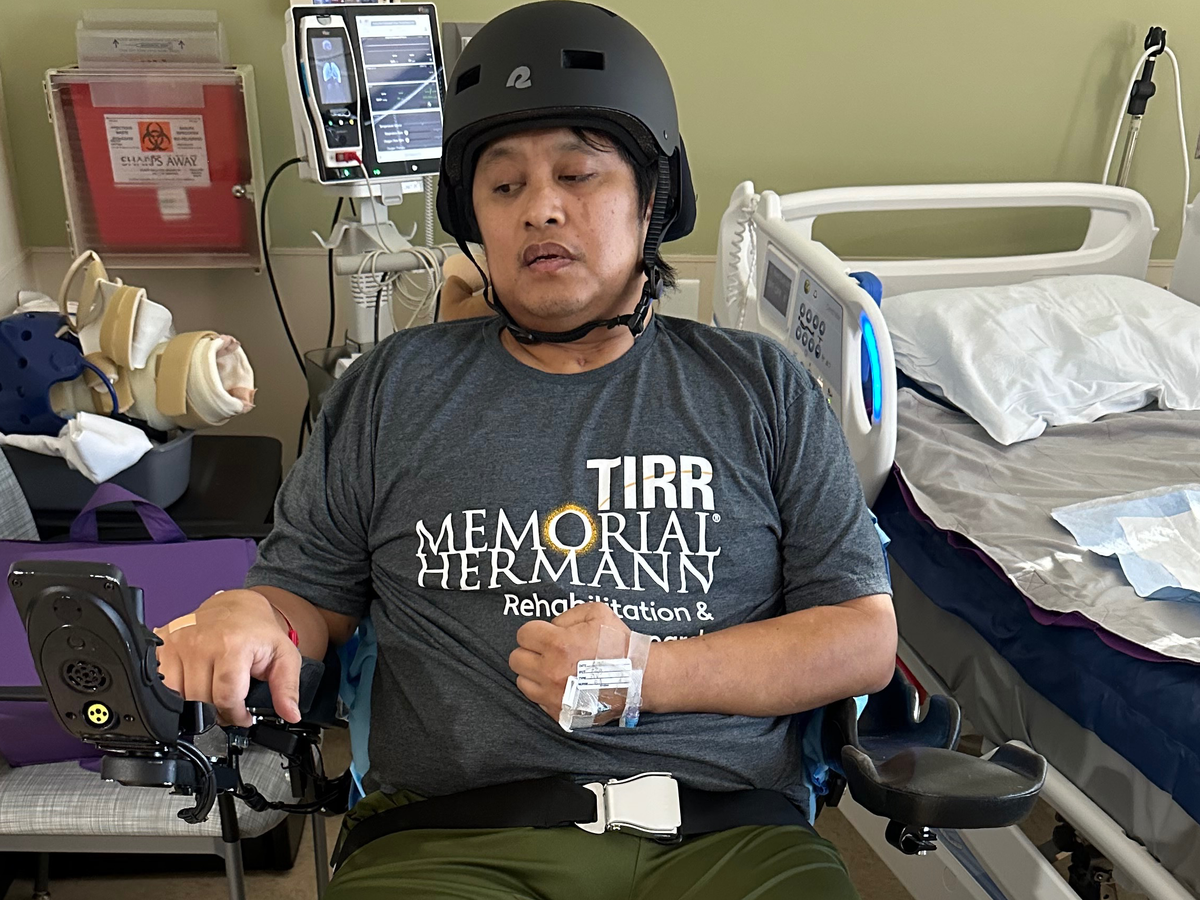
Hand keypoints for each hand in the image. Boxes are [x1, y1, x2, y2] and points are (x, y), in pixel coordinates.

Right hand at [154, 589, 300, 726]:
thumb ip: (287, 688)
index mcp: (232, 644)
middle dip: (218, 711)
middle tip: (231, 703)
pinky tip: (196, 682)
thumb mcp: (284, 656)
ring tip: (215, 691)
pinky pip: (164, 683)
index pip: (225, 698)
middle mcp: (200, 642)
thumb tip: (290, 714)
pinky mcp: (164, 644)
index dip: (236, 715)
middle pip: (201, 701)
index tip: (243, 716)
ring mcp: (178, 642)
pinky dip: (178, 691)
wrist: (237, 605)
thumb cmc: (258, 630)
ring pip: (179, 697)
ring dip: (197, 703)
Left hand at [508, 602, 630, 721]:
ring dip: (534, 673)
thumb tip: (551, 627)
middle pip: (516, 659)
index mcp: (557, 644)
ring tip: (552, 669)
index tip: (545, 635)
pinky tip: (562, 685)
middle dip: (530, 652)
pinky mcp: (559, 712)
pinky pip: (537, 700)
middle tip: (546, 652)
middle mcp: (550, 671)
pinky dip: (545, 692)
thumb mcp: (597, 612)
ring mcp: (553, 695)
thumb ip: (567, 615)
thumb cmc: (619, 645)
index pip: (523, 635)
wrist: (639, 678)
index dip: (534, 632)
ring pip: (523, 682)